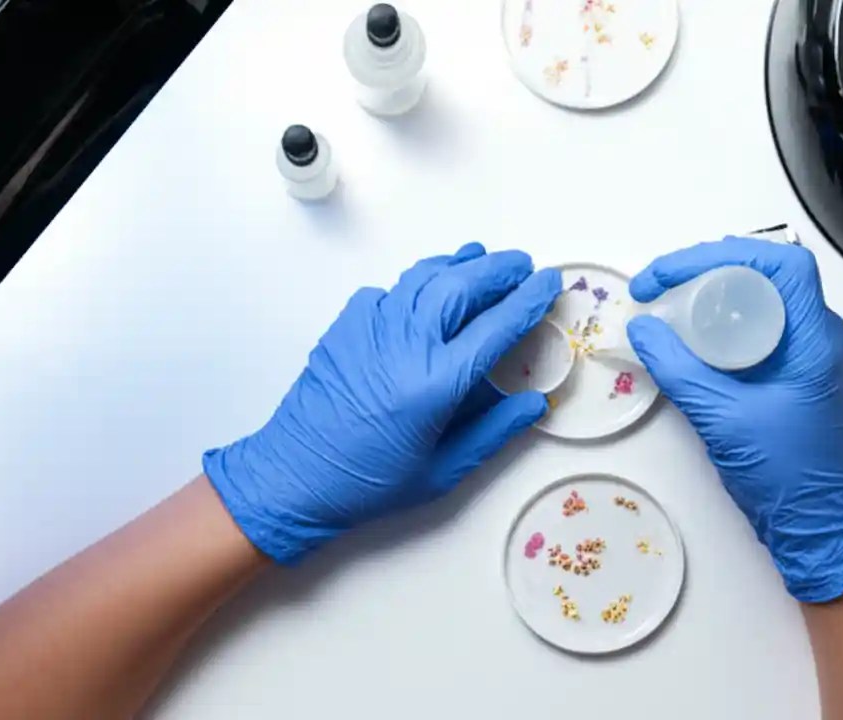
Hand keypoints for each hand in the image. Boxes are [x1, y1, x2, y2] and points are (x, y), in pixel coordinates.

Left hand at [204, 244, 561, 563]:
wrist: (293, 477)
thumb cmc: (368, 482)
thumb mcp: (443, 470)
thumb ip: (494, 431)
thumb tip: (535, 402)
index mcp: (435, 383)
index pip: (496, 326)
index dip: (529, 300)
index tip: (549, 283)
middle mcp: (404, 345)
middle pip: (462, 285)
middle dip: (499, 269)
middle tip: (522, 265)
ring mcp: (371, 328)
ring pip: (424, 277)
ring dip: (459, 264)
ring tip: (482, 259)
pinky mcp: (346, 326)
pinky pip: (390, 291)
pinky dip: (418, 281)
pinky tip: (429, 288)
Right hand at [627, 237, 842, 602]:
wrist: (815, 523)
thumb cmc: (784, 472)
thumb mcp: (722, 418)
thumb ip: (678, 370)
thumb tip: (642, 329)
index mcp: (814, 338)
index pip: (781, 264)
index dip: (726, 253)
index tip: (676, 271)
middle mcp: (816, 336)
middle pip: (766, 272)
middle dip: (708, 266)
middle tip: (661, 283)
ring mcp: (805, 353)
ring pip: (759, 297)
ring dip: (712, 290)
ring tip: (667, 300)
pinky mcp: (790, 372)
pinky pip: (755, 326)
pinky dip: (719, 320)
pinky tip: (687, 332)